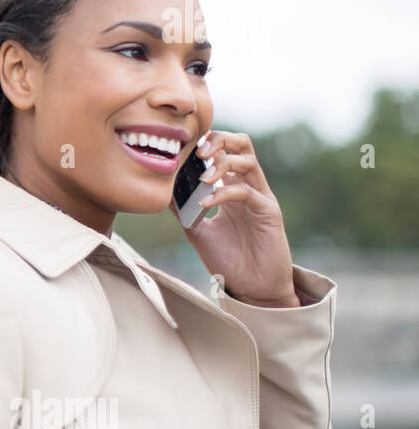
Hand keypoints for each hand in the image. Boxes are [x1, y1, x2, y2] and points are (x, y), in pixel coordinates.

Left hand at [169, 129, 298, 307]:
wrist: (252, 289)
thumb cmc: (228, 259)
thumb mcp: (196, 230)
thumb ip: (182, 208)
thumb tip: (159, 190)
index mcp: (231, 187)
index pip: (223, 151)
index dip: (205, 142)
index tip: (181, 146)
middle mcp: (248, 186)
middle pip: (242, 144)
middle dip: (219, 139)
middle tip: (197, 150)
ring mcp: (261, 197)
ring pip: (248, 161)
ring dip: (221, 164)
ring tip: (201, 180)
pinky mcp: (269, 212)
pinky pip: (247, 192)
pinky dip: (224, 194)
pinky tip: (205, 204)